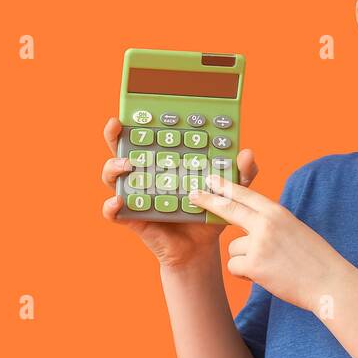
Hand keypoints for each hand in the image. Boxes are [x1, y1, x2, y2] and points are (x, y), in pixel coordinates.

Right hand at [100, 116, 259, 269]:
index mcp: (164, 160)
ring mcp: (134, 194)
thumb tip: (246, 153)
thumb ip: (240, 173)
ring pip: (112, 176)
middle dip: (114, 134)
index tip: (138, 109)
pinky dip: (110, 207)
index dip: (138, 120)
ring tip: (127, 165)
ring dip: (113, 167)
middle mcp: (144, 174)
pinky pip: (112, 212)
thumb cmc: (208, 214)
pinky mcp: (131, 218)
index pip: (147, 135)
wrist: (199, 248)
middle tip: (117, 125)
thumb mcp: (228, 192)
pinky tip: (118, 202)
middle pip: (121, 149)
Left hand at [187, 172, 348, 312]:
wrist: (329, 283)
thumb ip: (273, 224)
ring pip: (233, 248)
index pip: (246, 194)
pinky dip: (245, 274)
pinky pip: (235, 266)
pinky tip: (265, 276)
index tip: (210, 179)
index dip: (226, 186)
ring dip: (244, 259)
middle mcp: (266, 224)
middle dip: (208, 201)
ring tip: (269, 266)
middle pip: (228, 209)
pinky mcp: (254, 265)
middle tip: (192, 195)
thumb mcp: (295, 230)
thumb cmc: (315, 259)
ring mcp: (259, 244)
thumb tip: (252, 224)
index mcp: (278, 212)